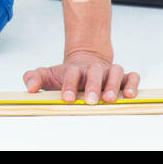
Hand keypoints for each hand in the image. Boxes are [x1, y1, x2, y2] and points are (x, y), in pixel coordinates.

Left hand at [23, 50, 138, 103]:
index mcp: (75, 69)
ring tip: (110, 99)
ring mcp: (109, 71)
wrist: (85, 62)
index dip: (69, 85)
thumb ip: (33, 78)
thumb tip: (30, 88)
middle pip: (95, 72)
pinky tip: (130, 94)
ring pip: (115, 72)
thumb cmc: (66, 75)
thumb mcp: (47, 75)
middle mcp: (94, 69)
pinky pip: (132, 76)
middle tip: (90, 101)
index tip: (66, 99)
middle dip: (93, 86)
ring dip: (114, 85)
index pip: (72, 74)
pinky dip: (132, 83)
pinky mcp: (123, 76)